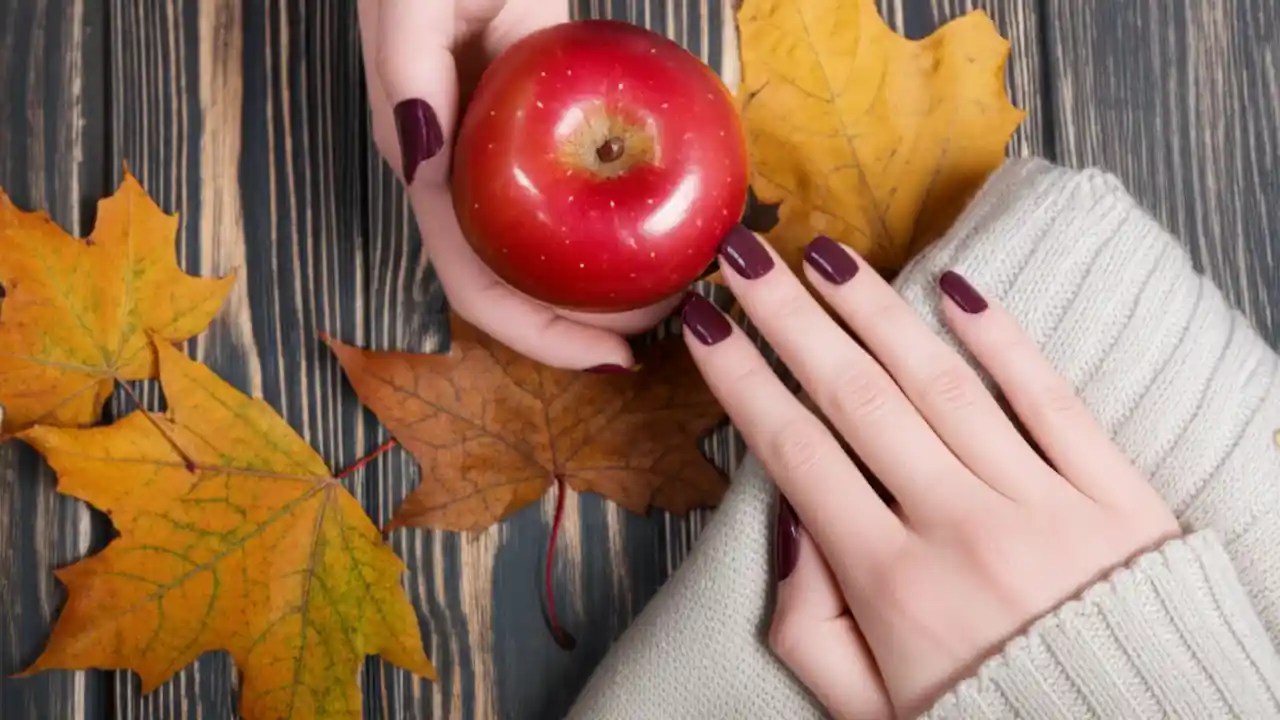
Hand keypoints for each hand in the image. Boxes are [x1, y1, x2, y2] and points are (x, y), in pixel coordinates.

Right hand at [357, 0, 678, 368]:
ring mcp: (510, 158)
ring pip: (555, 248)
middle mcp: (467, 179)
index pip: (473, 284)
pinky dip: (624, 215)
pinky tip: (672, 223)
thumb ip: (405, 74)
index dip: (535, 336)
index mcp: (428, 169)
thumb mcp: (410, 5)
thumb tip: (421, 171)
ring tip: (677, 296)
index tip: (611, 361)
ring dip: (608, 285)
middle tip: (669, 334)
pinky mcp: (549, 127)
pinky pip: (585, 189)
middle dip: (586, 326)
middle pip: (522, 285)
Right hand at [680, 228, 1180, 717]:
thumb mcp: (870, 711)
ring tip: (826, 256)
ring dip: (875, 310)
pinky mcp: (1111, 493)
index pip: (796, 454)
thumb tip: (790, 527)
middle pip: (856, 398)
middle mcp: (960, 529)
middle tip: (746, 258)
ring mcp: (1040, 503)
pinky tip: (955, 287)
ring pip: (940, 382)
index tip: (706, 324)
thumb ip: (808, 629)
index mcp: (892, 585)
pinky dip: (1002, 339)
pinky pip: (1049, 398)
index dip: (742, 380)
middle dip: (789, 319)